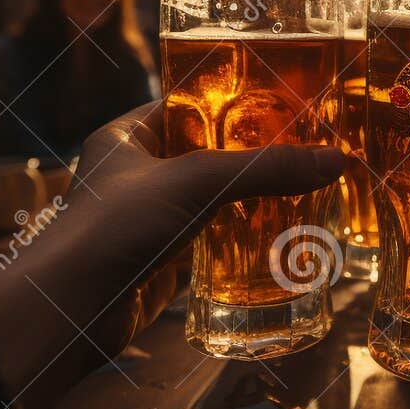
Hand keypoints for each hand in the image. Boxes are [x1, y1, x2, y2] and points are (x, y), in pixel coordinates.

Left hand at [37, 102, 345, 353]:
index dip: (230, 99)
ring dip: (249, 202)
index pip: (186, 103)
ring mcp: (147, 221)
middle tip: (305, 146)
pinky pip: (209, 245)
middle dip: (251, 155)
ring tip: (304, 190)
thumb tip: (337, 160)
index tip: (281, 98)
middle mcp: (134, 175)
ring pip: (210, 203)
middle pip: (205, 155)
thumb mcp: (197, 183)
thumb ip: (266, 170)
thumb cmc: (116, 227)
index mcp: (126, 137)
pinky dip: (239, 244)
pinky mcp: (160, 263)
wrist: (72, 310)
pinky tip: (279, 240)